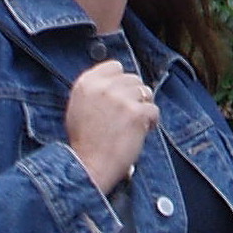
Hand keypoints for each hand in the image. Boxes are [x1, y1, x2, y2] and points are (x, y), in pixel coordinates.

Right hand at [65, 59, 158, 195]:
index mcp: (86, 82)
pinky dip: (151, 122)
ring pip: (146, 92)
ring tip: (134, 124)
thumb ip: (95, 90)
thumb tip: (115, 83)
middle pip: (133, 79)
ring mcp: (120, 98)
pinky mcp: (136, 112)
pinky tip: (141, 132)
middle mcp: (103, 86)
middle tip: (128, 114)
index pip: (115, 66)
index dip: (121, 82)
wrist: (88, 165)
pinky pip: (154, 110)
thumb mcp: (78, 106)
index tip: (121, 95)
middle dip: (134, 95)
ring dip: (143, 107)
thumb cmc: (83, 142)